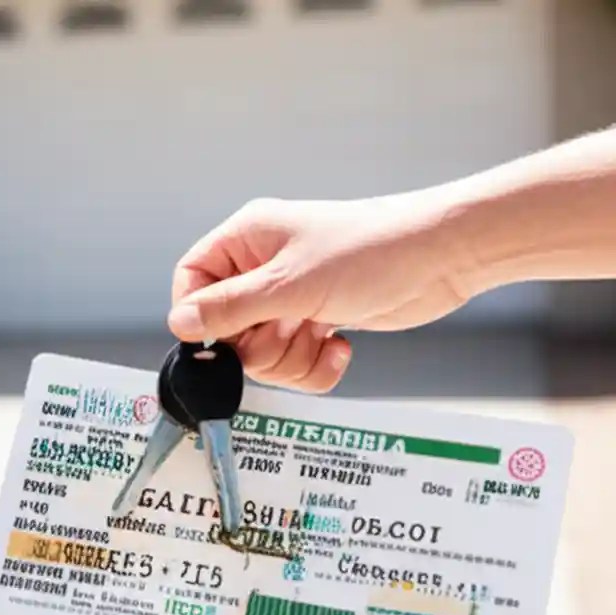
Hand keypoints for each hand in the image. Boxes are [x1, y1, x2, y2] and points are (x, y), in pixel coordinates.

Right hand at [168, 196, 474, 392]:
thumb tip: (179, 323)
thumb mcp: (290, 284)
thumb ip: (230, 308)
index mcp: (247, 240)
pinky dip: (315, 366)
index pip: (193, 280)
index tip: (220, 341)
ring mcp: (292, 297)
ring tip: (321, 337)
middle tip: (290, 331)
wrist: (443, 258)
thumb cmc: (372, 250)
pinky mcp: (319, 321)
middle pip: (227, 329)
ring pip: (262, 352)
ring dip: (291, 359)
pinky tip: (339, 346)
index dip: (200, 316)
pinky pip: (295, 362)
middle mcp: (265, 268)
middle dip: (259, 346)